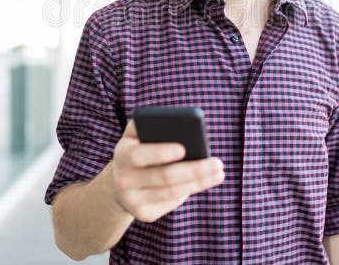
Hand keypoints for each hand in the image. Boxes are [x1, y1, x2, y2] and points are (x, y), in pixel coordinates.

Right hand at [108, 119, 224, 222]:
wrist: (120, 182)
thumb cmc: (137, 150)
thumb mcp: (136, 136)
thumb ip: (149, 125)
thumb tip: (178, 125)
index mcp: (121, 156)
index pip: (139, 155)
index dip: (160, 153)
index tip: (183, 148)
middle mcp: (124, 180)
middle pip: (164, 177)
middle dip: (194, 170)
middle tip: (217, 163)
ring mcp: (133, 201)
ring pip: (173, 192)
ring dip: (200, 182)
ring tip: (218, 172)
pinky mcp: (144, 214)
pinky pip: (172, 202)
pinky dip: (190, 190)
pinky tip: (205, 181)